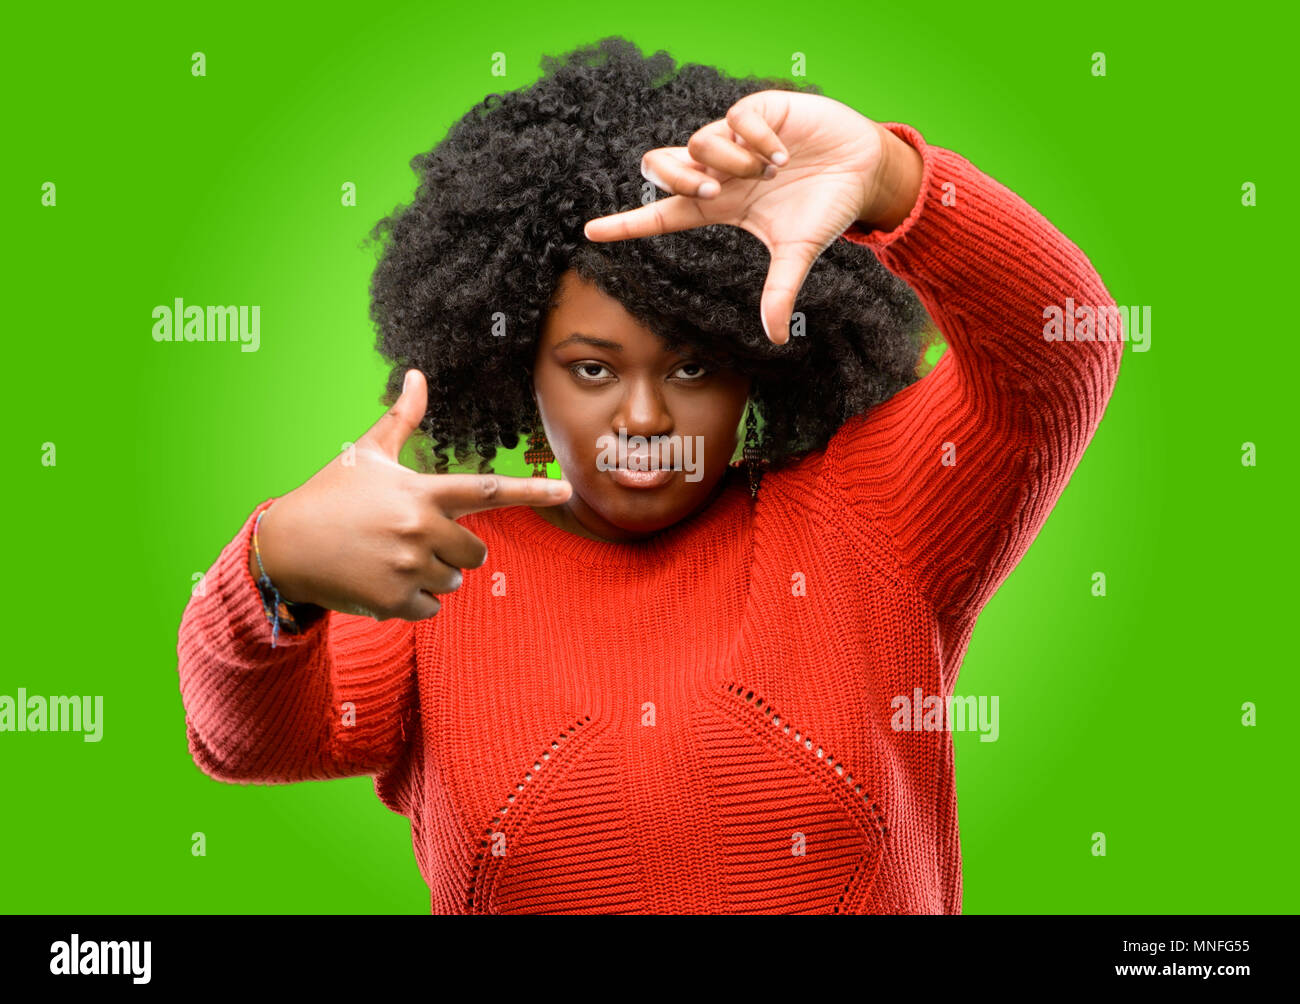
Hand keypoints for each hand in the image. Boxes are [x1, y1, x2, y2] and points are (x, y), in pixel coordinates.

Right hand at [255, 369, 571, 620]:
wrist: (285, 547)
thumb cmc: (331, 495)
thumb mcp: (366, 453)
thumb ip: (402, 420)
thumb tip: (418, 375)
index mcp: (422, 492)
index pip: (489, 489)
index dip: (532, 489)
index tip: (567, 489)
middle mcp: (421, 529)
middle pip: (476, 553)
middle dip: (454, 551)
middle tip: (415, 540)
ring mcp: (408, 567)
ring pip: (453, 581)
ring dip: (432, 575)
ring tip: (391, 557)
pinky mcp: (394, 600)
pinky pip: (431, 608)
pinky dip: (413, 600)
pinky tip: (383, 581)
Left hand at [583, 89, 904, 344]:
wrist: (862, 170)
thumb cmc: (824, 208)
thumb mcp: (797, 252)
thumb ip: (780, 291)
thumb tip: (777, 338)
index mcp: (719, 205)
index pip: (661, 214)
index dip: (626, 223)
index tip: (590, 233)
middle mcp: (719, 171)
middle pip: (661, 167)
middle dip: (677, 180)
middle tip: (714, 192)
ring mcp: (735, 139)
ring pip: (698, 141)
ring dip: (727, 161)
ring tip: (766, 172)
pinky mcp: (760, 110)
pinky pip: (736, 118)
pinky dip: (756, 140)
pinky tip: (782, 154)